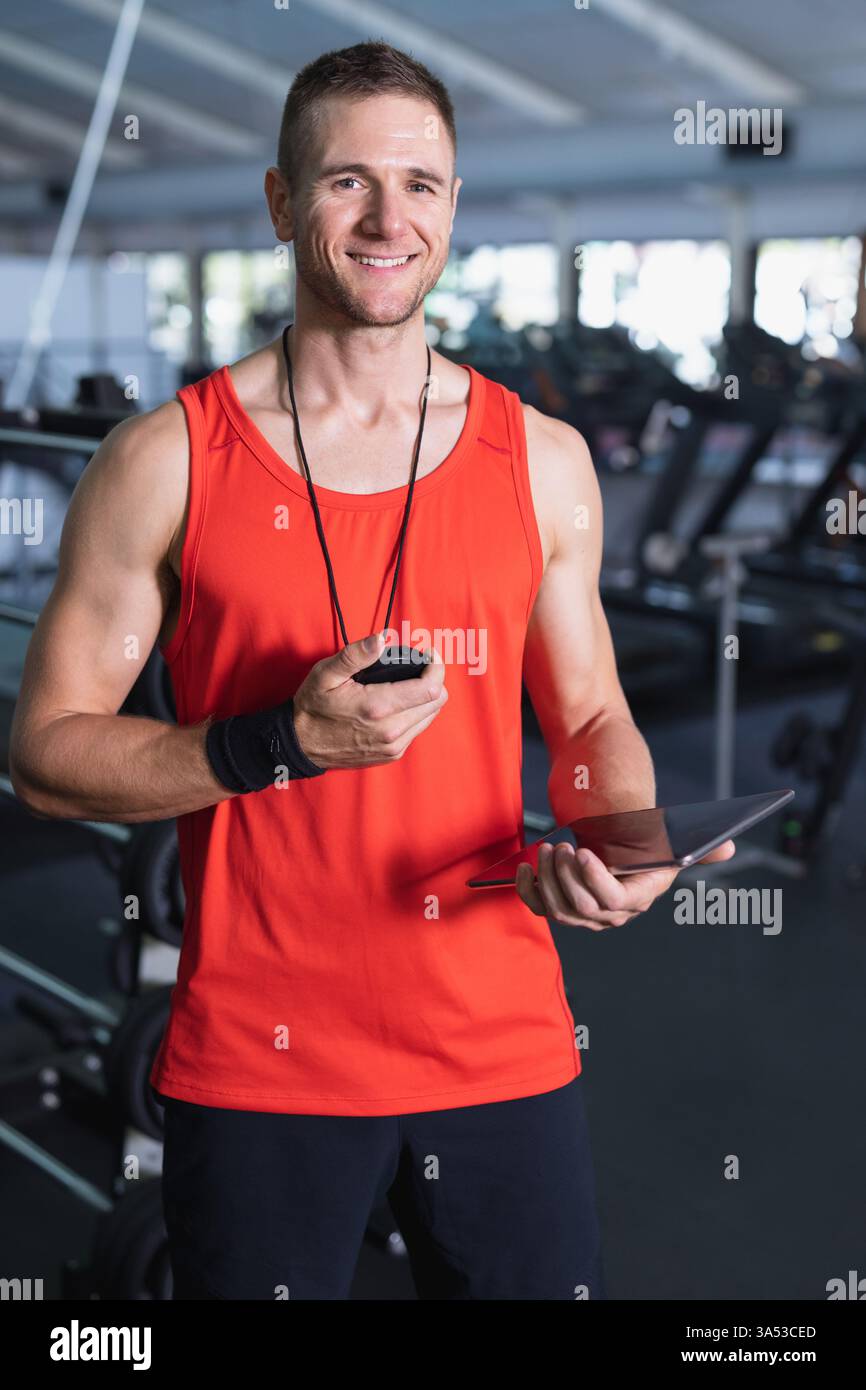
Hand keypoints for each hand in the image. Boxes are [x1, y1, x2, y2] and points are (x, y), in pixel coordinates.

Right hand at [292, 633, 447, 770]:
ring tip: (410, 683)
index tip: (429, 654)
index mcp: (378, 707)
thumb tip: (381, 639)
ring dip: (426, 697)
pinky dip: (416, 712)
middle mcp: (390, 730)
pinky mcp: (392, 754)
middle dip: (433, 679)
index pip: (430, 688)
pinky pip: (418, 729)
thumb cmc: (313, 706)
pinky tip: (400, 702)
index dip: (436, 666)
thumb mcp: (326, 674)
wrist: (302, 744)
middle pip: (437, 702)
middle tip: (419, 666)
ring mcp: (393, 745)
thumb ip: (355, 655)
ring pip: (431, 715)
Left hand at [515, 838, 735, 930]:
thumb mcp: (670, 841)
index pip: (615, 901)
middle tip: (562, 846)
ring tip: (549, 848)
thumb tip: (729, 847)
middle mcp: (612, 913)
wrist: (617, 840)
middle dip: (567, 875)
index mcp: (640, 896)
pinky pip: (538, 907)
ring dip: (549, 877)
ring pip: (560, 908)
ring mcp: (584, 914)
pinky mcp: (560, 905)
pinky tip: (526, 866)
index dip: (595, 881)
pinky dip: (528, 889)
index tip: (583, 852)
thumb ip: (700, 848)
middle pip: (582, 907)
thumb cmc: (643, 840)